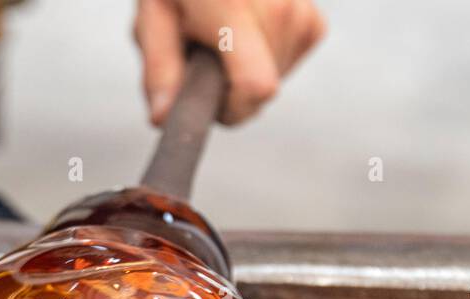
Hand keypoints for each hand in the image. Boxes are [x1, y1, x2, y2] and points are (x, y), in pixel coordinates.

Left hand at [135, 0, 325, 124]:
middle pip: (262, 92)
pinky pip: (288, 66)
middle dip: (229, 89)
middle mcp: (280, 8)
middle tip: (205, 52)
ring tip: (224, 34)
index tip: (208, 99)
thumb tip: (162, 118)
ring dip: (245, 72)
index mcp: (235, 8)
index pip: (256, 87)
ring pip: (275, 82)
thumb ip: (159, 69)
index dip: (230, 110)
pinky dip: (265, 60)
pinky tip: (247, 33)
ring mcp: (303, 13)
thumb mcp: (154, 16)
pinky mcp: (314, 22)